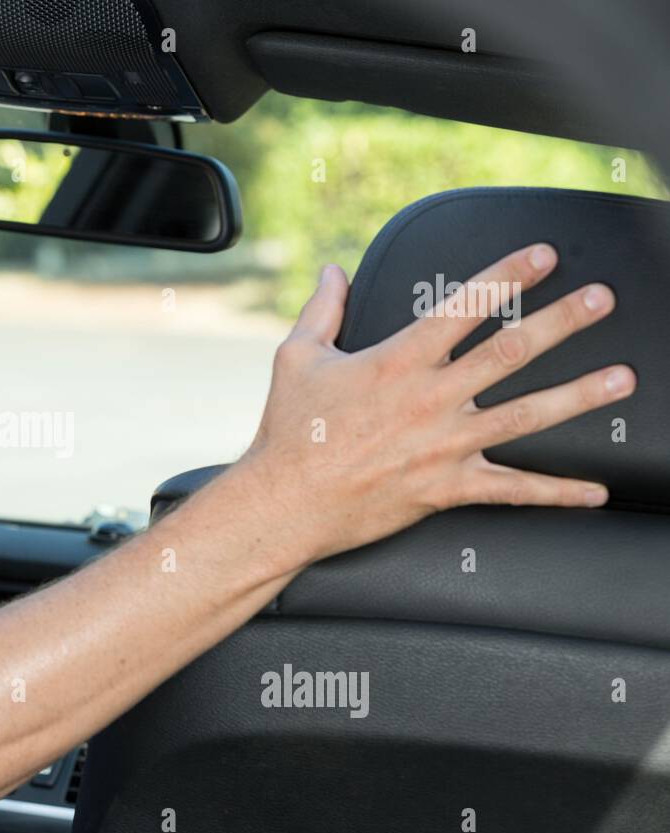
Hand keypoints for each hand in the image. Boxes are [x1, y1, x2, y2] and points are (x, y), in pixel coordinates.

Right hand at [241, 242, 635, 564]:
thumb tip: (334, 270)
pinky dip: (556, 493)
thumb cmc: (286, 432)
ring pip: (525, 416)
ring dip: (579, 396)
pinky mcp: (446, 488)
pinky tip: (595, 492)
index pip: (463, 307)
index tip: (544, 256)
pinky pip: (511, 490)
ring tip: (622, 378)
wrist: (283, 504)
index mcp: (396, 361)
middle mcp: (429, 399)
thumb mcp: (295, 358)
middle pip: (509, 352)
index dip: (508, 276)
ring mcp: (443, 446)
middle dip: (561, 321)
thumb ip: (322, 310)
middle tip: (601, 300)